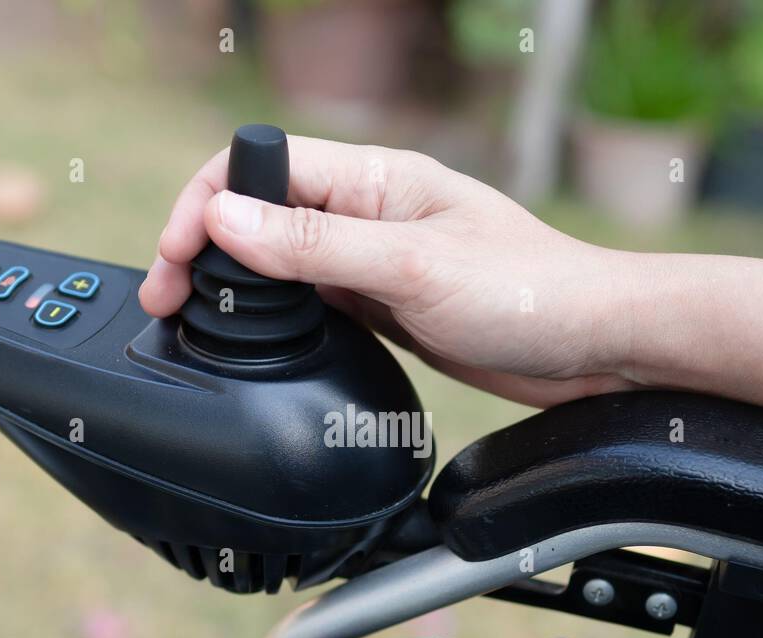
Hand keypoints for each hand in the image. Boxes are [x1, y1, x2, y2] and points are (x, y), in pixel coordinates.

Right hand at [138, 135, 644, 405]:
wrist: (596, 346)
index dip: (204, 204)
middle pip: (258, 215)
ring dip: (234, 288)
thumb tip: (224, 218)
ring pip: (279, 263)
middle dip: (201, 250)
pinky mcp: (384, 306)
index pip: (259, 167)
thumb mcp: (413, 266)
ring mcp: (372, 261)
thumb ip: (315, 244)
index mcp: (374, 177)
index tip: (175, 257)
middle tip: (166, 302)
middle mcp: (366, 212)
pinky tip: (256, 345)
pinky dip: (274, 320)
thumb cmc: (531, 291)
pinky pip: (312, 304)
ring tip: (194, 325)